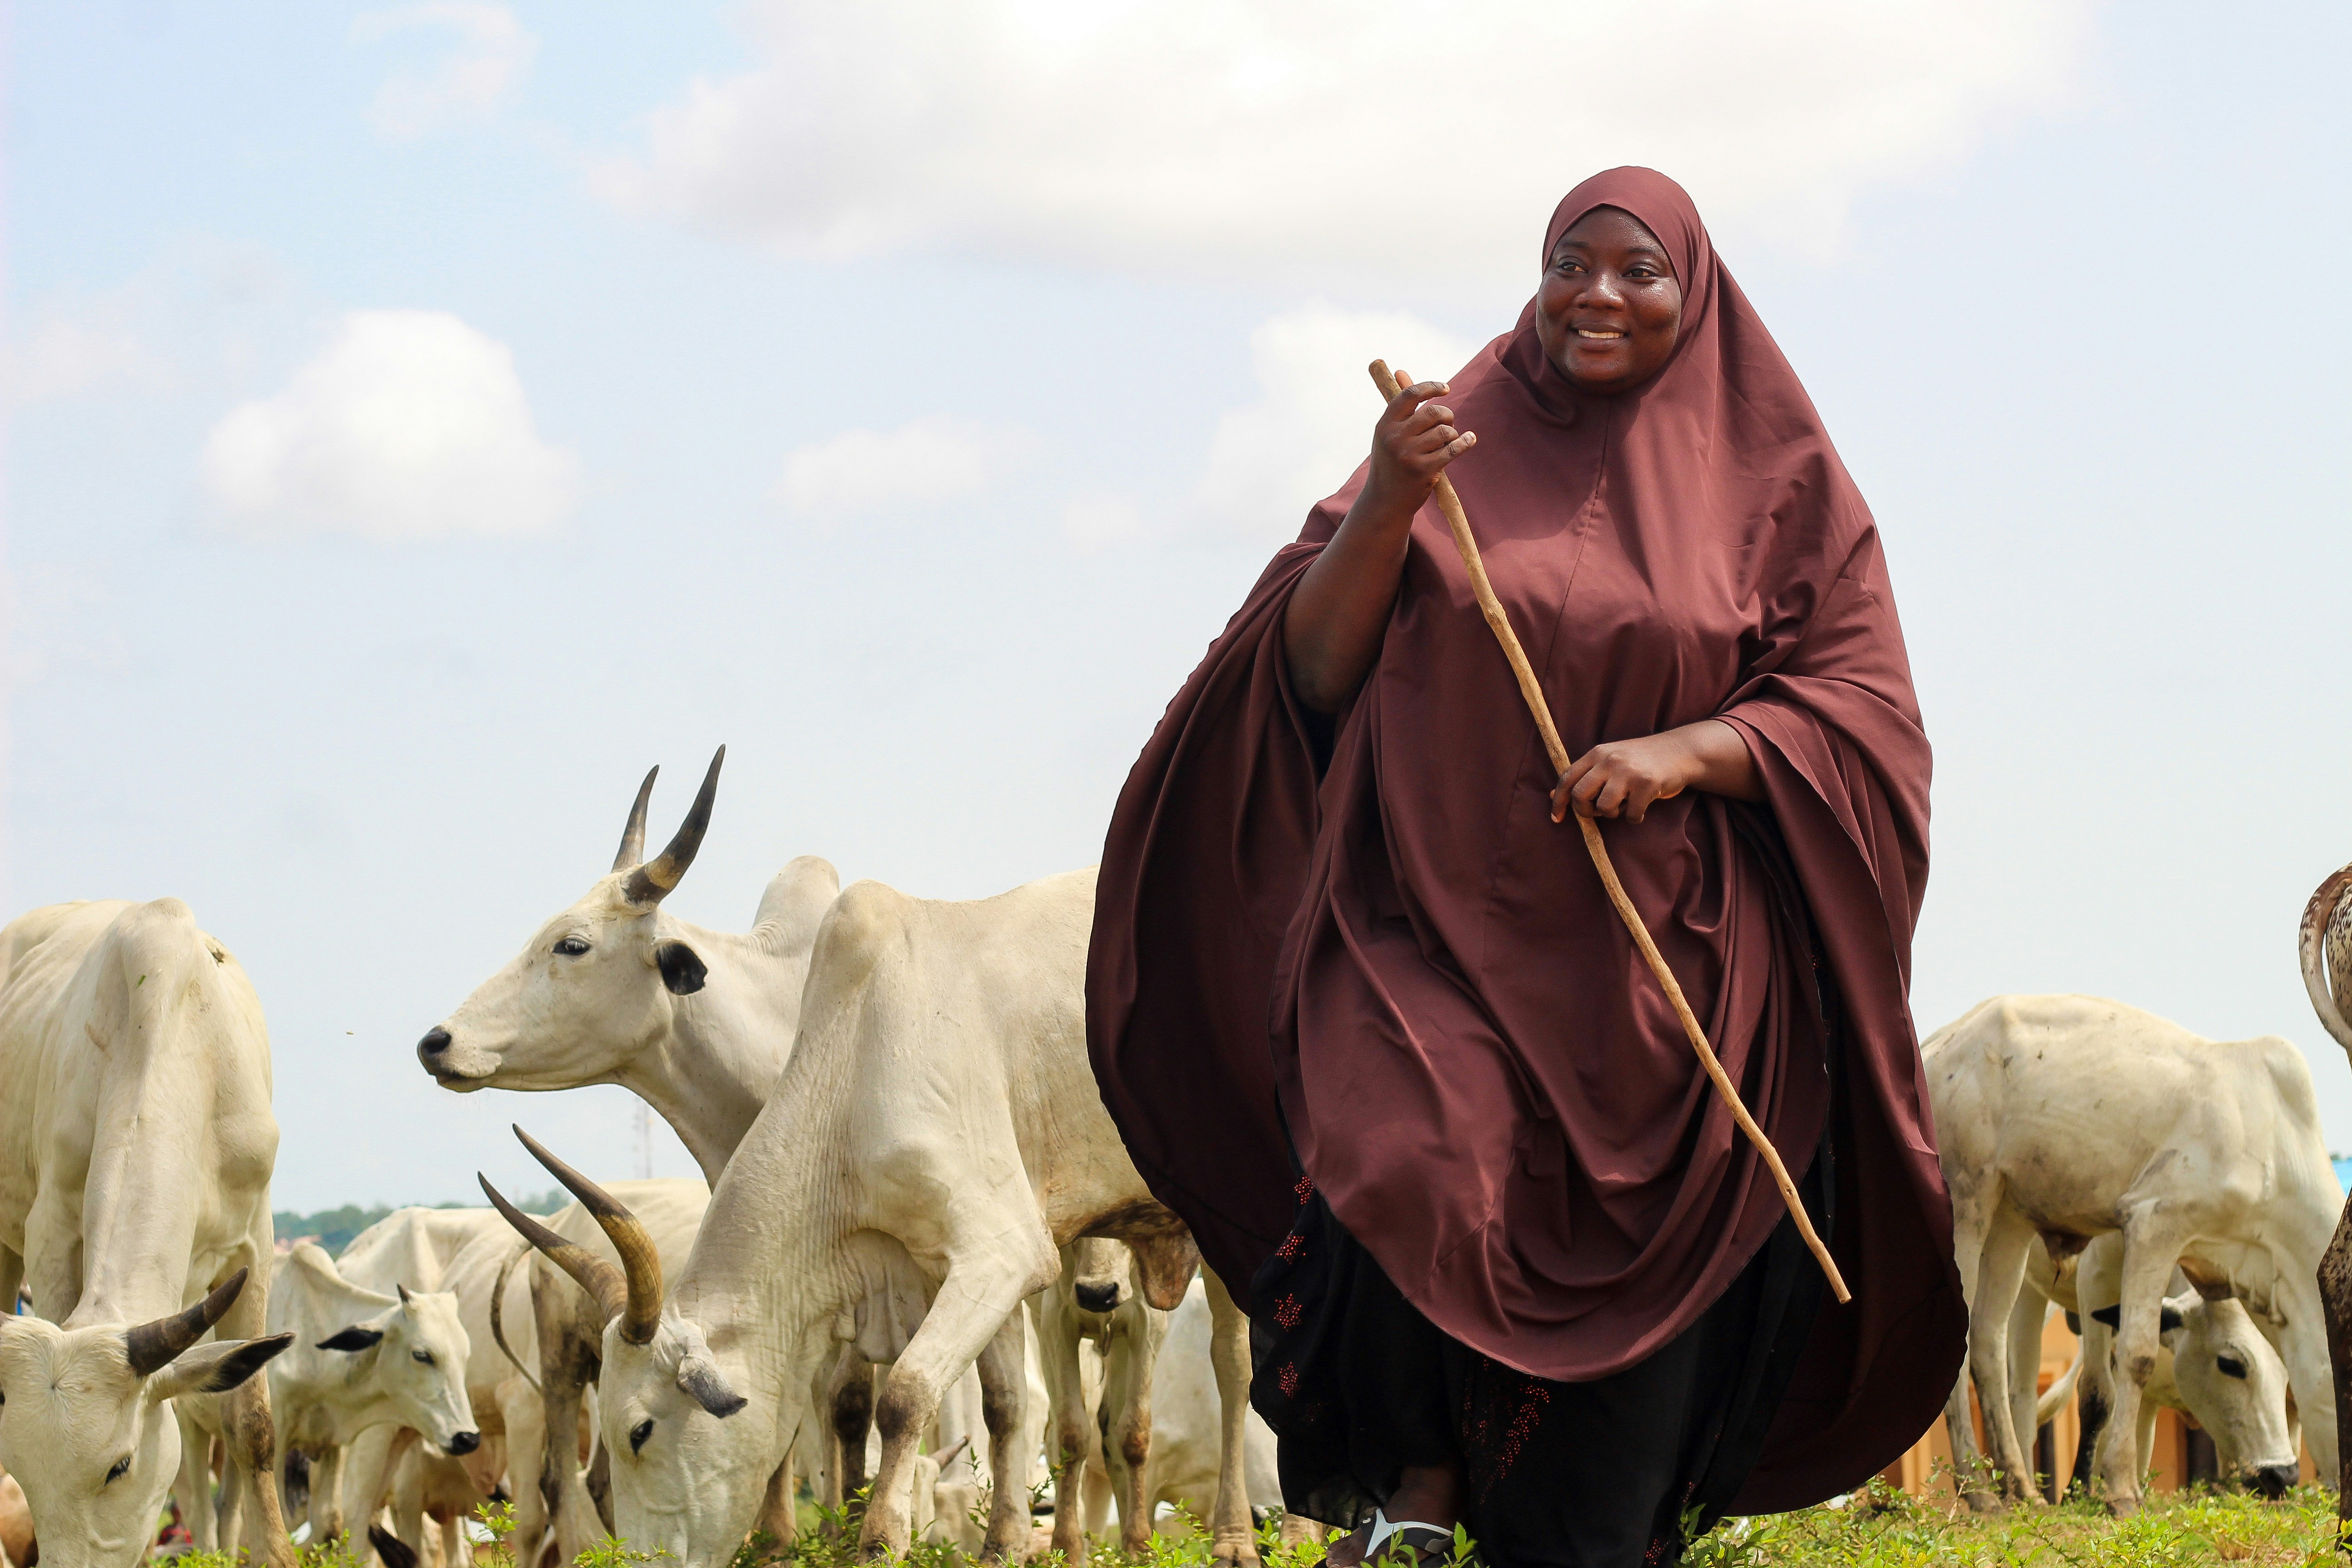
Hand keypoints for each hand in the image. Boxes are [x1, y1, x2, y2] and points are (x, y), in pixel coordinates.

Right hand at [1361, 378, 1475, 519]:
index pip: (1410, 395)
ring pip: (1445, 431)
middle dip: (1447, 415)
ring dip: (1452, 435)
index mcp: (1385, 425)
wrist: (1385, 502)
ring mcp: (1408, 455)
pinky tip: (1470, 440)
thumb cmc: (1390, 463)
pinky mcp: (1423, 471)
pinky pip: (1453, 450)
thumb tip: (1401, 371)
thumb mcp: (1389, 433)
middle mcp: (1394, 438)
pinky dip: (1465, 443)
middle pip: (1433, 412)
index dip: (1431, 387)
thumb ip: (1401, 405)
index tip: (1446, 389)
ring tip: (1446, 443)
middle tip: (1448, 423)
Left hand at [1550, 721, 1761, 823]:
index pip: (1567, 779)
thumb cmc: (1641, 760)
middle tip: (1598, 813)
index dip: (1558, 801)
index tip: (1556, 818)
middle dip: (1585, 811)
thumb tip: (1553, 794)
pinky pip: (1631, 815)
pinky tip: (1642, 807)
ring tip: (1624, 805)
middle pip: (1580, 795)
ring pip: (1604, 807)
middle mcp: (1609, 760)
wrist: (1679, 751)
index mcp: (1597, 753)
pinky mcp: (1647, 784)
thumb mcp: (1610, 760)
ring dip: (1612, 813)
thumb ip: (1586, 775)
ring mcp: (1628, 771)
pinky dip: (1635, 817)